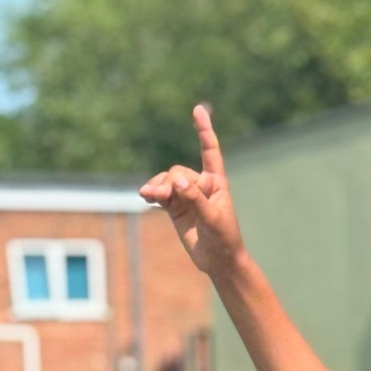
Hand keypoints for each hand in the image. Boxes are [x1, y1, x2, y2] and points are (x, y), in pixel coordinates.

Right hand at [139, 106, 244, 276]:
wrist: (218, 260)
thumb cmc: (224, 239)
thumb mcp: (213, 219)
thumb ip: (195, 199)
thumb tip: (177, 180)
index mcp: (216, 183)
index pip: (210, 152)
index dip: (204, 131)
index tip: (198, 110)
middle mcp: (201, 185)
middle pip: (178, 172)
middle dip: (168, 181)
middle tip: (163, 195)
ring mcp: (186, 196)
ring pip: (166, 181)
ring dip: (156, 186)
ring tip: (149, 196)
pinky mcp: (175, 207)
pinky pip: (160, 193)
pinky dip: (152, 192)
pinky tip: (146, 196)